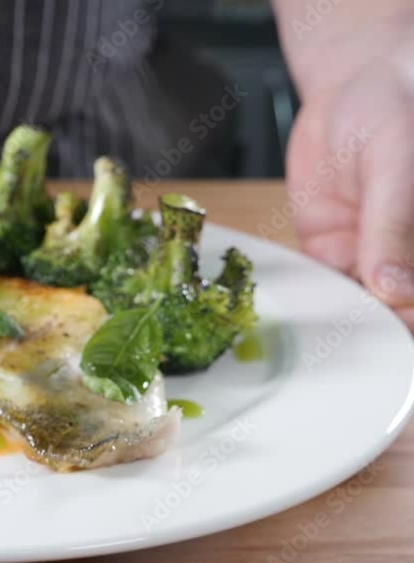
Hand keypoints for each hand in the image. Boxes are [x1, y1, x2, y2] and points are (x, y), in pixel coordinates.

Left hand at [286, 42, 413, 330]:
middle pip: (396, 308)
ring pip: (356, 301)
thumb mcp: (395, 165)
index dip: (408, 319)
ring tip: (315, 340)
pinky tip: (294, 310)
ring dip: (335, 318)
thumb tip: (392, 289)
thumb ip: (392, 226)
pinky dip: (308, 294)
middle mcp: (407, 254)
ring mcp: (370, 254)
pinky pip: (320, 279)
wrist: (354, 85)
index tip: (389, 337)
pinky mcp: (332, 247)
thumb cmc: (396, 110)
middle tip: (345, 348)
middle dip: (373, 329)